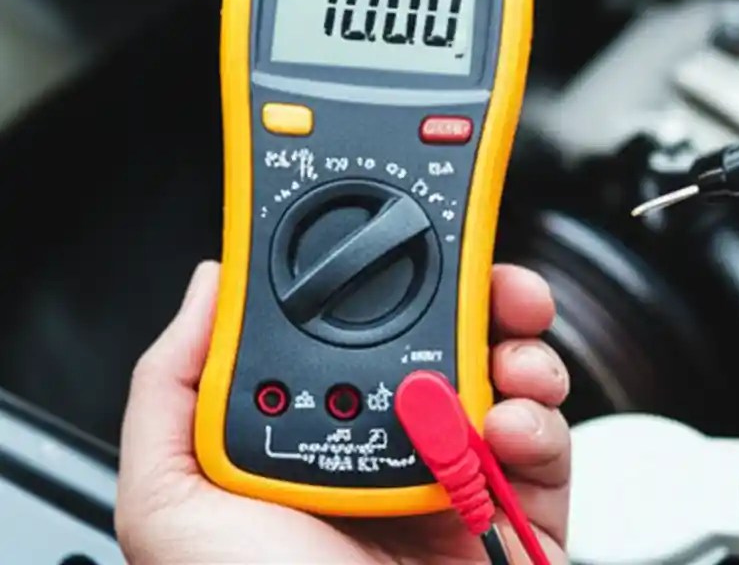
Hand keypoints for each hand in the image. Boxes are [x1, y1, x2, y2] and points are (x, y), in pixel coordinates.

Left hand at [116, 262, 570, 563]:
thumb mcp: (173, 503)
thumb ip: (172, 391)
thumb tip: (212, 288)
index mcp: (316, 435)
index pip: (359, 333)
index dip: (389, 281)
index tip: (406, 240)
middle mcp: (392, 449)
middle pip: (451, 343)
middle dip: (484, 299)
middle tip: (494, 285)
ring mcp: (458, 480)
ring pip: (511, 380)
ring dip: (524, 352)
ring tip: (512, 362)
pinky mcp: (515, 514)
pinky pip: (550, 446)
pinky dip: (543, 423)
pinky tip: (512, 430)